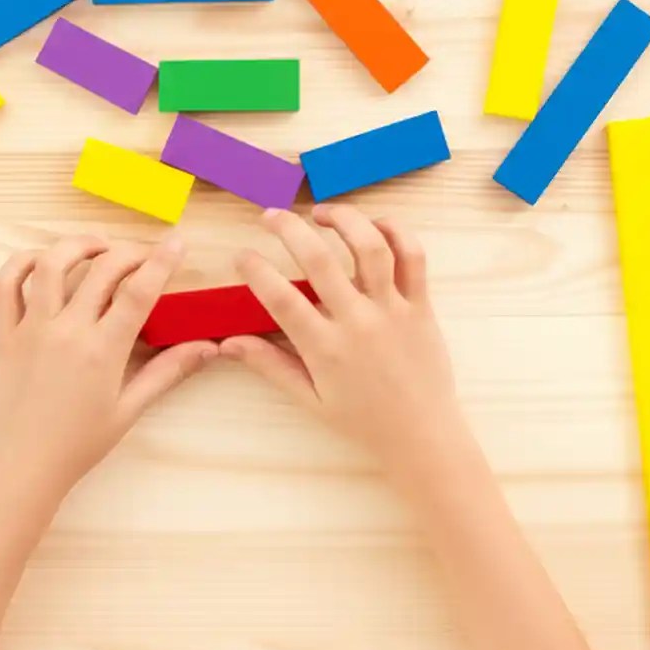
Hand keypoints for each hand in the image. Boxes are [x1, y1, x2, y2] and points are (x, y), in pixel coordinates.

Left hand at [0, 235, 217, 501]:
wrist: (20, 466)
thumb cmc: (77, 445)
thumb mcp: (128, 410)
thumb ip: (167, 372)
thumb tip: (208, 347)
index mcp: (102, 351)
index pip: (139, 291)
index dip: (161, 261)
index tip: (177, 243)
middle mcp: (66, 331)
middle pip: (102, 269)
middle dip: (129, 252)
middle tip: (142, 255)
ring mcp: (30, 328)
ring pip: (52, 264)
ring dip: (78, 245)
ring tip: (96, 247)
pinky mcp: (2, 333)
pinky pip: (6, 284)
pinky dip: (23, 261)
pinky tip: (44, 260)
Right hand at [221, 206, 462, 478]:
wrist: (422, 436)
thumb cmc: (362, 421)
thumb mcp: (309, 399)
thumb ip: (270, 365)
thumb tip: (227, 343)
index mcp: (325, 348)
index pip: (280, 297)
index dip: (255, 270)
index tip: (241, 256)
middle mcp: (358, 322)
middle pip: (319, 259)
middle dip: (288, 228)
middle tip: (269, 216)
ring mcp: (393, 309)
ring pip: (369, 246)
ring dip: (343, 219)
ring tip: (321, 213)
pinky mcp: (422, 305)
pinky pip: (412, 256)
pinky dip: (394, 232)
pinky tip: (372, 226)